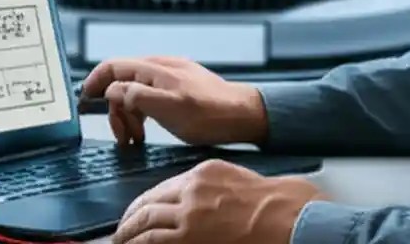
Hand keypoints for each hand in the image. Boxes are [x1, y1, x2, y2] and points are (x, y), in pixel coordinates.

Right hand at [80, 56, 266, 145]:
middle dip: (115, 110)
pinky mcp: (179, 89)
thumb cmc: (210, 114)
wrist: (245, 116)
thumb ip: (137, 96)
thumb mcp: (169, 108)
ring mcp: (170, 78)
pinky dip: (141, 115)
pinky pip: (149, 99)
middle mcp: (160, 68)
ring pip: (134, 92)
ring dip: (128, 116)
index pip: (113, 66)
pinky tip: (146, 133)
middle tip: (122, 137)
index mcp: (155, 69)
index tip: (86, 103)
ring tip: (134, 139)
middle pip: (121, 82)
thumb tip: (112, 90)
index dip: (94, 82)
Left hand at [112, 159, 325, 243]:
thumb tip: (200, 209)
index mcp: (204, 172)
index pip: (163, 188)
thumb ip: (214, 190)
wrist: (288, 217)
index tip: (139, 213)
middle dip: (131, 218)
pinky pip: (153, 240)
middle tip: (122, 231)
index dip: (146, 203)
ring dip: (129, 233)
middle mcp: (191, 189)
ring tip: (121, 243)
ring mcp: (189, 212)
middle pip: (149, 202)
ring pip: (145, 221)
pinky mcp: (189, 235)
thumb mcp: (239, 182)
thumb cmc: (276, 203)